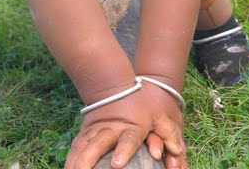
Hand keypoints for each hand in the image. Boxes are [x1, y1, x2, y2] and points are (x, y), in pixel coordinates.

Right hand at [64, 86, 183, 168]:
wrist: (114, 87)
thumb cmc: (141, 106)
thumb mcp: (159, 116)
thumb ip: (169, 134)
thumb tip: (178, 153)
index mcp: (132, 126)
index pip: (129, 139)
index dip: (123, 150)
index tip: (118, 164)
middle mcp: (111, 129)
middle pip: (97, 144)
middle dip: (88, 160)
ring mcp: (95, 131)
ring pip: (82, 147)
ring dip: (75, 163)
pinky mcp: (84, 133)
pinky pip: (75, 148)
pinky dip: (69, 160)